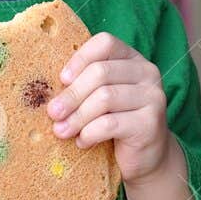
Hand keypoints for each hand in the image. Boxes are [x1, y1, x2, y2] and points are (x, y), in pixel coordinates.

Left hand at [45, 31, 172, 183]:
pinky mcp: (151, 123)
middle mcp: (147, 73)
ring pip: (104, 98)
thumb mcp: (97, 96)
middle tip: (52, 113)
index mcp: (131, 58)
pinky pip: (110, 124)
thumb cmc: (114, 121)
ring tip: (61, 131)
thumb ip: (81, 85)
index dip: (79, 59)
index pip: (105, 43)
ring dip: (76, 117)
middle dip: (71, 95)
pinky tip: (82, 142)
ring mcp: (153, 97)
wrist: (145, 156)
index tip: (62, 79)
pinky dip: (89, 133)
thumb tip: (47, 91)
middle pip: (100, 72)